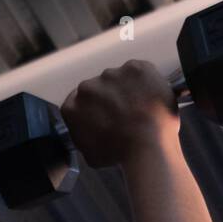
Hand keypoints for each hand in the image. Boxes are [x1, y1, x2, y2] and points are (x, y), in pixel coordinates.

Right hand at [61, 60, 178, 168]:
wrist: (145, 144)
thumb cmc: (119, 153)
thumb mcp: (90, 154)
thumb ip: (84, 135)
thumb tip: (90, 131)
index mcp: (72, 107)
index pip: (76, 102)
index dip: (91, 108)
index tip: (102, 114)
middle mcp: (87, 86)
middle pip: (97, 88)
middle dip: (108, 97)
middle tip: (123, 113)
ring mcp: (111, 74)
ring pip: (118, 79)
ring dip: (126, 89)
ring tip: (140, 106)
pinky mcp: (134, 68)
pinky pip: (138, 72)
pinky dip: (144, 81)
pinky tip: (149, 97)